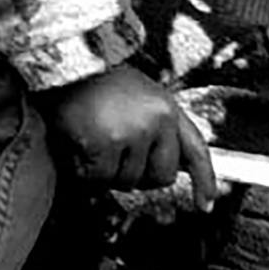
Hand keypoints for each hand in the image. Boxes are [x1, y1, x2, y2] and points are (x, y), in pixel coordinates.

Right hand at [43, 63, 219, 203]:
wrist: (63, 64)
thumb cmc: (95, 83)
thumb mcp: (137, 97)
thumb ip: (157, 128)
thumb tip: (171, 166)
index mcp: (167, 107)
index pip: (195, 149)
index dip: (204, 180)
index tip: (205, 204)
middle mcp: (157, 118)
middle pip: (162, 177)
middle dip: (139, 175)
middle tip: (116, 155)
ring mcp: (134, 130)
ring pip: (128, 181)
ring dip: (108, 171)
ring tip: (94, 140)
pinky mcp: (108, 141)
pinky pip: (100, 178)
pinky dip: (86, 171)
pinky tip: (80, 147)